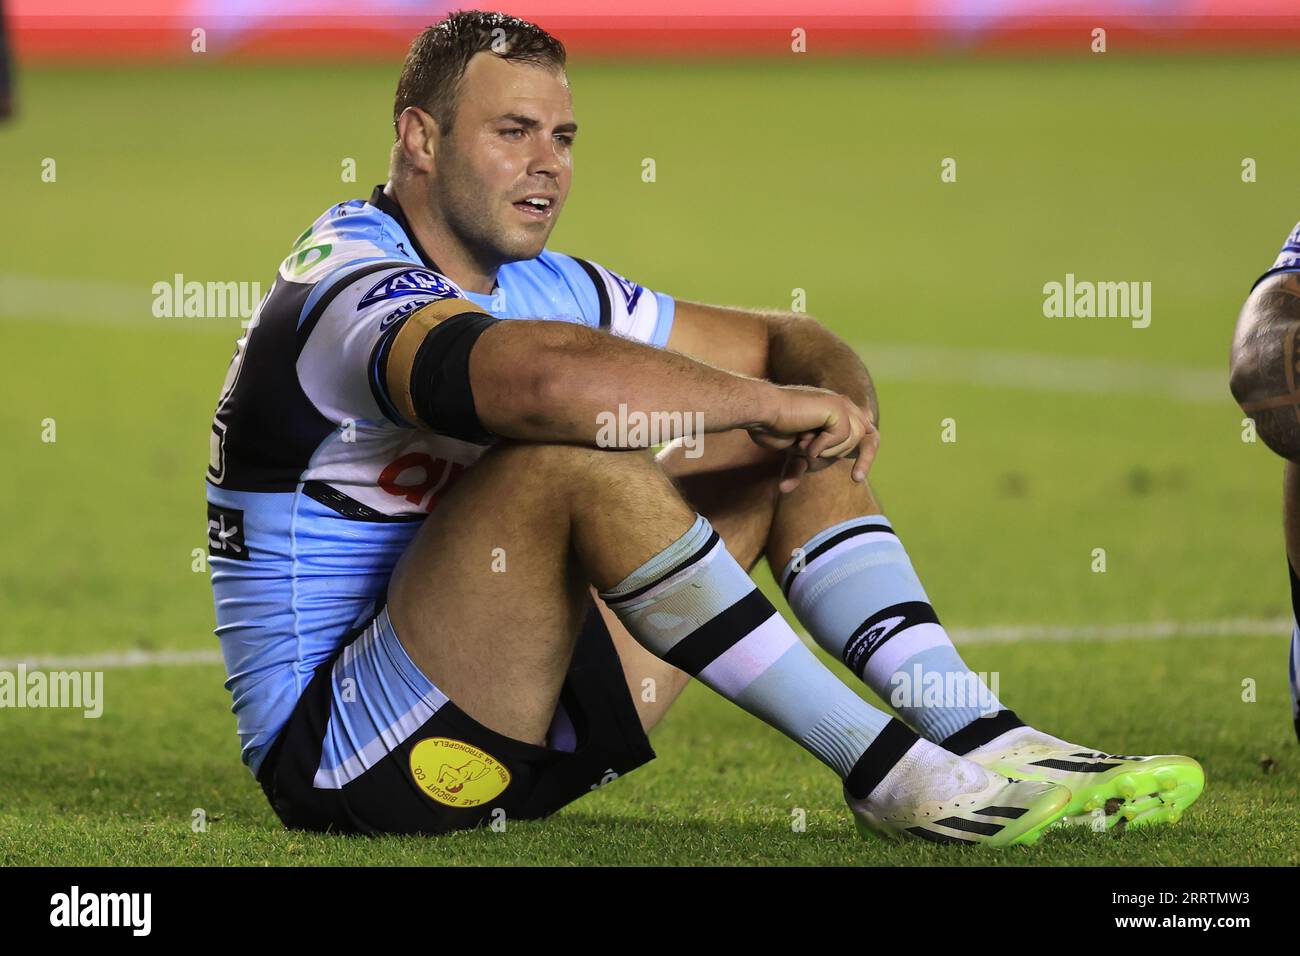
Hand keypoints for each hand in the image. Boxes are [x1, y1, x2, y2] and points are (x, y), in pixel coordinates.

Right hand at [747, 384, 878, 490]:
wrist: (764, 413)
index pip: (866, 436)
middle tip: (857, 478)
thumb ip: (798, 468)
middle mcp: (844, 407)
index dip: (866, 455)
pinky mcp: (836, 406)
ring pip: (855, 439)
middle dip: (864, 458)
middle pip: (871, 437)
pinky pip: (843, 435)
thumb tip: (785, 488)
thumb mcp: (791, 454)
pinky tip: (806, 440)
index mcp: (839, 417)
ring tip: (806, 446)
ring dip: (830, 451)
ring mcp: (841, 405)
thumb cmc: (774, 428)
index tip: (856, 478)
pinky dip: (824, 444)